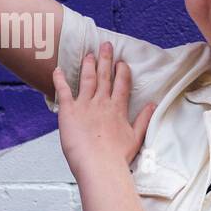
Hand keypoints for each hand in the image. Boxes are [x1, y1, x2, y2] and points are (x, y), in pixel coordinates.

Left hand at [53, 41, 157, 178]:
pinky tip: (57, 69)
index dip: (122, 71)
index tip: (121, 62)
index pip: (121, 84)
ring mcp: (85, 105)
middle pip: (104, 76)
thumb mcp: (136, 137)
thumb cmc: (117, 157)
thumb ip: (144, 119)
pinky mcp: (69, 111)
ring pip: (87, 79)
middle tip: (105, 45)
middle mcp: (102, 102)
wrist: (99, 165)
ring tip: (88, 53)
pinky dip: (59, 79)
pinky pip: (63, 91)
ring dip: (88, 64)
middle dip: (105, 59)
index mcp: (118, 108)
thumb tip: (153, 105)